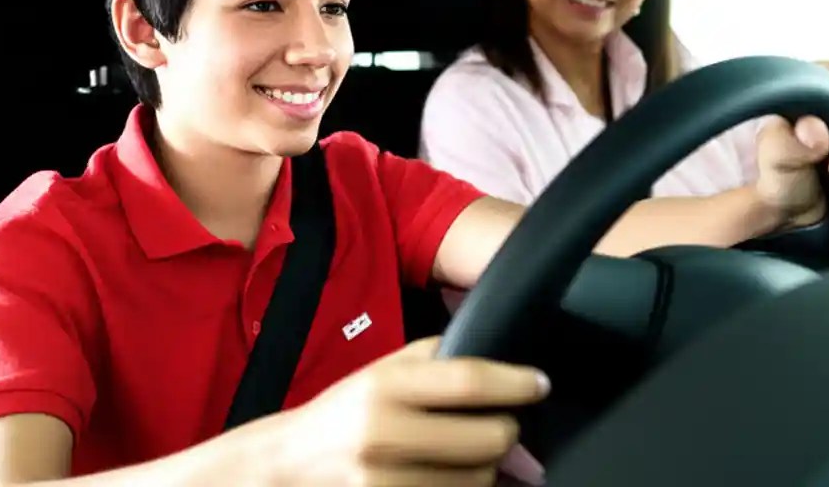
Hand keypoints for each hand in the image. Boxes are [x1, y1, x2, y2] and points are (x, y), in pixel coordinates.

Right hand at [268, 336, 549, 485]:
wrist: (289, 465)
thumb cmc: (344, 414)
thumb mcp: (379, 372)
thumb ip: (433, 359)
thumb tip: (497, 354)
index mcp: (384, 387)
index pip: (468, 380)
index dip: (516, 382)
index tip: (539, 383)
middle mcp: (384, 435)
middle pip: (488, 437)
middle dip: (505, 429)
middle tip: (498, 423)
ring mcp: (386, 483)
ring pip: (480, 479)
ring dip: (486, 467)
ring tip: (466, 454)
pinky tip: (450, 474)